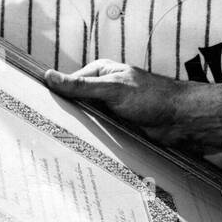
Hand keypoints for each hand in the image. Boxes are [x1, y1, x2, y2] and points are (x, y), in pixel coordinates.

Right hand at [44, 60, 191, 145]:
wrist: (183, 120)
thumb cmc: (154, 98)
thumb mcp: (113, 89)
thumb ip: (81, 85)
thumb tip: (51, 76)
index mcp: (101, 73)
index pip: (68, 82)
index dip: (54, 95)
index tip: (37, 107)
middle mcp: (105, 90)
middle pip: (76, 103)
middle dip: (66, 115)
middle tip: (46, 130)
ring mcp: (113, 109)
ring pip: (88, 120)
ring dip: (81, 130)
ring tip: (62, 143)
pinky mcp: (121, 126)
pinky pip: (101, 133)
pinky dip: (94, 139)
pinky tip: (84, 148)